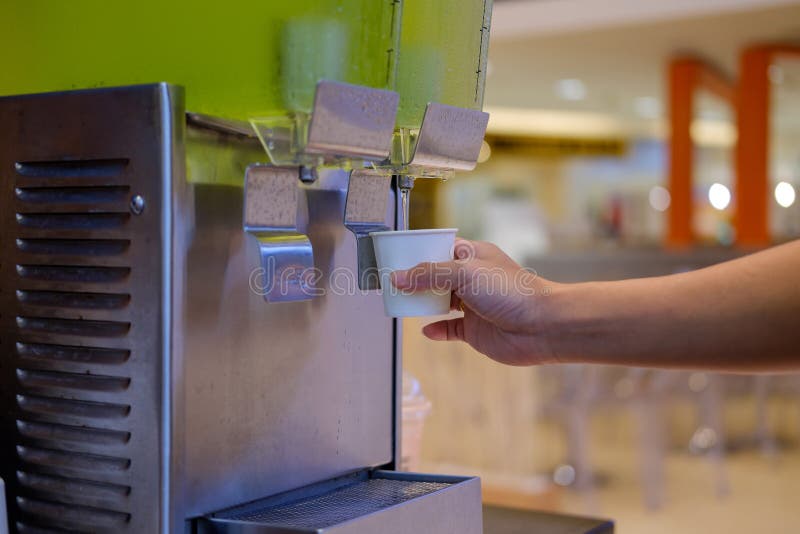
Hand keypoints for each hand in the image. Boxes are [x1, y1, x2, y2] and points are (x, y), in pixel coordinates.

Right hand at [390, 239, 557, 365]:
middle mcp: (472, 279)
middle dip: (415, 280)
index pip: (440, 249)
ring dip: (422, 304)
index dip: (419, 253)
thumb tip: (398, 277)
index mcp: (472, 256)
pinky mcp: (476, 330)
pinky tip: (426, 330)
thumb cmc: (511, 291)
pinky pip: (450, 329)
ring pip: (441, 302)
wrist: (541, 326)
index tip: (396, 257)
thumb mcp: (465, 273)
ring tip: (400, 303)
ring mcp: (474, 305)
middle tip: (391, 282)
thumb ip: (429, 274)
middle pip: (436, 277)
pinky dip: (437, 330)